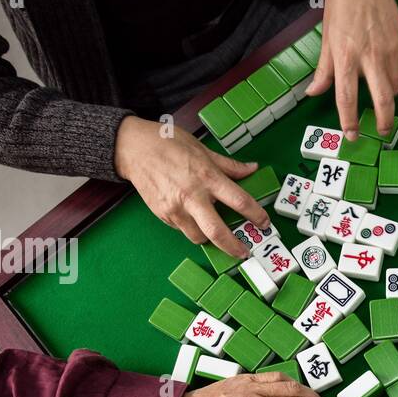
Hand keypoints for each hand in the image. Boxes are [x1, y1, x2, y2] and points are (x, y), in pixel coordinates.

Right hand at [114, 116, 269, 258]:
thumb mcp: (203, 149)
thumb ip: (229, 165)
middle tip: (243, 252)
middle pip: (218, 232)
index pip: (239, 201)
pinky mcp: (163, 215)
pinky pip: (183, 229)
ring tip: (214, 230)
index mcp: (207, 176)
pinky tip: (191, 215)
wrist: (133, 148)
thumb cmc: (168, 144)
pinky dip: (191, 227)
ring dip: (209, 237)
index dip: (256, 215)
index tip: (264, 223)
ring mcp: (175, 208)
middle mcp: (192, 195)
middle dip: (234, 247)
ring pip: (199, 237)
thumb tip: (252, 169)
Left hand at [308, 0, 397, 140]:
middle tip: (381, 130)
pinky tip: (386, 68)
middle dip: (383, 121)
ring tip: (381, 91)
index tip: (352, 135)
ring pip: (396, 88)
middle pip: (383, 100)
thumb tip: (313, 92)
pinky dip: (395, 77)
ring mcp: (391, 51)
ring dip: (389, 96)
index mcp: (346, 56)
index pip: (347, 97)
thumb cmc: (343, 5)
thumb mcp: (327, 36)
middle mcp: (371, 57)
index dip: (349, 121)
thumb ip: (324, 69)